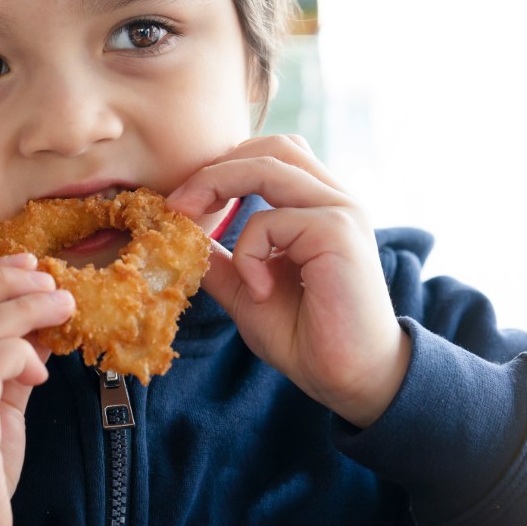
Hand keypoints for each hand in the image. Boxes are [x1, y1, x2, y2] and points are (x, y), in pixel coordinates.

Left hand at [167, 135, 409, 427]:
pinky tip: (260, 289)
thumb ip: (220, 258)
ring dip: (217, 187)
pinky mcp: (338, 231)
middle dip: (214, 168)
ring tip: (190, 221)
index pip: (268, 156)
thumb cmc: (307, 335)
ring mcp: (340, 210)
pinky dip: (249, 251)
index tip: (179, 202)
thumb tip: (179, 236)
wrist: (350, 378)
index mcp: (317, 205)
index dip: (221, 168)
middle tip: (177, 203)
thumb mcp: (247, 289)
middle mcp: (334, 198)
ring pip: (267, 165)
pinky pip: (271, 220)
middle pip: (269, 147)